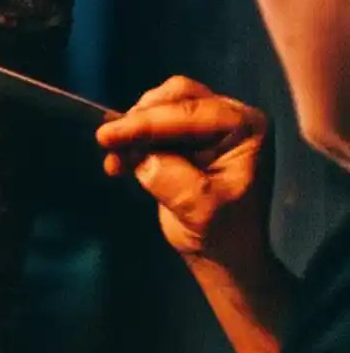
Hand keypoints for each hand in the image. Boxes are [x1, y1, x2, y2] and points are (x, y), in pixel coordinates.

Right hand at [96, 76, 272, 267]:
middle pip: (177, 97)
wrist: (223, 255)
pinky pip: (151, 130)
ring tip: (115, 162)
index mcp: (245, 128)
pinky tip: (117, 166)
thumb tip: (141, 157)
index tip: (107, 134)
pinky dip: (131, 144)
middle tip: (111, 142)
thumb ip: (172, 178)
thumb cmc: (224, 233)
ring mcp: (206, 129)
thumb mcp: (201, 209)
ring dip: (132, 132)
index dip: (146, 122)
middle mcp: (228, 119)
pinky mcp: (183, 142)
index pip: (192, 112)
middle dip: (142, 118)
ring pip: (160, 109)